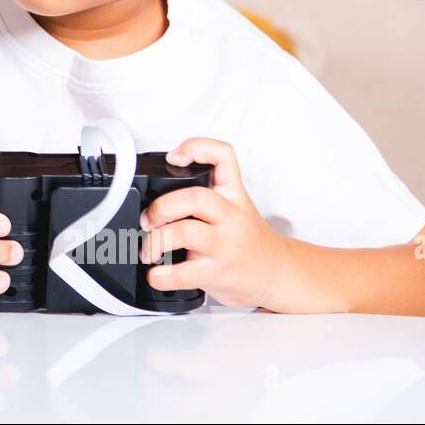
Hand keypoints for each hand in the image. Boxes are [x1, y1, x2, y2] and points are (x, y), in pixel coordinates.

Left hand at [139, 137, 290, 309]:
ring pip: (186, 232)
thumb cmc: (247, 239)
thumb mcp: (234, 205)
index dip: (196, 148)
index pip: (222, 156)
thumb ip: (203, 192)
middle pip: (195, 197)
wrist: (277, 272)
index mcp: (232, 194)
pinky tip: (157, 275)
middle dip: (161, 206)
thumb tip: (153, 191)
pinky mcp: (218, 272)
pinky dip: (162, 276)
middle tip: (148, 218)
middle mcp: (229, 216)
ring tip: (148, 249)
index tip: (172, 158)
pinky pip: (186, 274)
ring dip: (156, 240)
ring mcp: (224, 244)